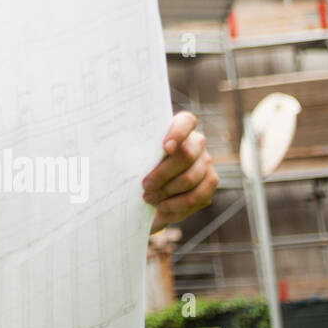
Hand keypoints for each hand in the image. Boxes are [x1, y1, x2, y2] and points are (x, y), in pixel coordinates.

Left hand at [143, 111, 216, 233]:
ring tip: (148, 198)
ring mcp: (206, 163)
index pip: (186, 121)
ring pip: (190, 179)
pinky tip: (161, 206)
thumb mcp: (132, 156)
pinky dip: (176, 205)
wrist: (147, 190)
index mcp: (178, 128)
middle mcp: (196, 143)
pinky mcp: (209, 184)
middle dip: (162, 174)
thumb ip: (134, 150)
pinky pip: (196, 197)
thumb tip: (118, 150)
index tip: (164, 148)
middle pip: (186, 155)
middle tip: (144, 186)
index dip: (178, 133)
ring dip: (166, 192)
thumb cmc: (136, 166)